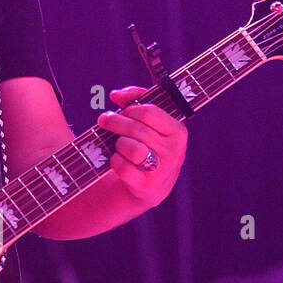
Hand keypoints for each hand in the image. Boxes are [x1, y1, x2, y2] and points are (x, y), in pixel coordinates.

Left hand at [98, 86, 187, 207]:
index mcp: (178, 132)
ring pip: (133, 148)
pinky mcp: (145, 186)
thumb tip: (116, 95)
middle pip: (137, 129)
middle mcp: (174, 151)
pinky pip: (124, 167)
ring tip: (117, 144)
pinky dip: (115, 161)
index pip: (149, 112)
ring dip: (119, 143)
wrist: (148, 188)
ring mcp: (161, 170)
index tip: (121, 110)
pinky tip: (117, 159)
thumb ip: (137, 101)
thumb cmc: (149, 147)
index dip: (130, 109)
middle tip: (104, 120)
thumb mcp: (152, 125)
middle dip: (115, 122)